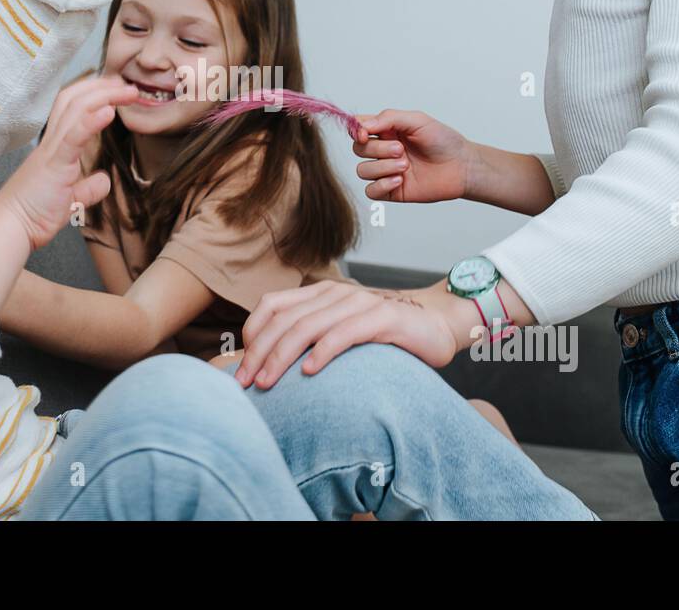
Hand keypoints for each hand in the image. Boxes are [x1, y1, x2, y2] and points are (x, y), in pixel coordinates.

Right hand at [0, 75, 138, 250]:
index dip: (92, 93)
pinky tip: (109, 111)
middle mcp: (50, 142)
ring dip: (105, 96)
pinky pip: (73, 136)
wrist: (9, 228)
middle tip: (126, 84)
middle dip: (101, 87)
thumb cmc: (32, 214)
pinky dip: (92, 121)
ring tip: (128, 92)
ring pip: (75, 110)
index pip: (70, 107)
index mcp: (53, 147)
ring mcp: (51, 151)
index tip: (115, 90)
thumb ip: (86, 188)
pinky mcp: (53, 165)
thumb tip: (103, 181)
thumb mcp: (68, 199)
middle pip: (73, 99)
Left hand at [233, 281, 459, 389]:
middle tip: (245, 384)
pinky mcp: (383, 317)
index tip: (241, 367)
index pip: (272, 305)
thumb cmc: (385, 336)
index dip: (252, 334)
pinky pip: (344, 333)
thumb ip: (311, 340)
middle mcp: (335, 293)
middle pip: (283, 320)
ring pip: (307, 327)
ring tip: (267, 383)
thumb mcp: (340, 333)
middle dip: (259, 353)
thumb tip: (268, 367)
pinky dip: (322, 353)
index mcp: (320, 294)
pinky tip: (309, 373)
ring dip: (281, 357)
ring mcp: (359, 303)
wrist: (437, 324)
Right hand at [353, 109, 473, 202]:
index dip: (356, 130)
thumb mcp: (417, 120)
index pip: (358, 128)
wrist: (461, 166)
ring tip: (406, 165)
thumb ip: (389, 118)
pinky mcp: (391, 190)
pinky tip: (400, 180)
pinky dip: (382, 185)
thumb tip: (363, 125)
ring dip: (382, 167)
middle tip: (401, 150)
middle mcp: (383, 150)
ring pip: (362, 170)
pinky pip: (370, 191)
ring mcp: (386, 171)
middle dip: (377, 149)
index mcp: (386, 131)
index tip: (365, 133)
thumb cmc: (443, 141)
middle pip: (358, 149)